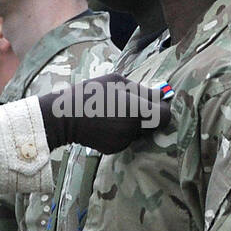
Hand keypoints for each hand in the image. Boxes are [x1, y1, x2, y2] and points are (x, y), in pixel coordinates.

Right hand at [37, 73, 171, 152]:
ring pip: (140, 132)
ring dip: (135, 122)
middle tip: (133, 104)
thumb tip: (161, 94)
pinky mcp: (115, 149)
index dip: (163, 108)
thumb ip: (142, 89)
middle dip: (149, 115)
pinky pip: (127, 138)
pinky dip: (122, 131)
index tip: (155, 101)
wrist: (65, 117)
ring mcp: (124, 141)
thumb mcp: (117, 81)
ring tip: (115, 111)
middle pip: (154, 125)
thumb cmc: (91, 92)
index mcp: (137, 111)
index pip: (166, 116)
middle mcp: (134, 130)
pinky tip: (107, 122)